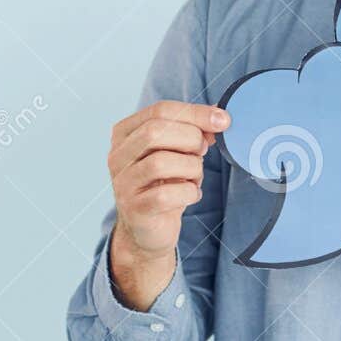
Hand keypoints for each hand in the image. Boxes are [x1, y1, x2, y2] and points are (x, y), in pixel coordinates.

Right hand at [106, 100, 228, 308]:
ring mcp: (123, 183)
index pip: (160, 110)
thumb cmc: (165, 184)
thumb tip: (218, 118)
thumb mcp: (178, 152)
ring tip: (194, 176)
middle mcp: (117, 156)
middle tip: (202, 151)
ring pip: (161, 162)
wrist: (148, 229)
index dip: (195, 113)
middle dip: (191, 138)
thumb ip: (193, 131)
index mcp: (125, 133)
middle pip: (156, 131)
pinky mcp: (135, 209)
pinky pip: (167, 194)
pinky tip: (191, 194)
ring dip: (191, 168)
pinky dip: (189, 192)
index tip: (223, 120)